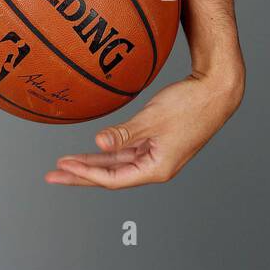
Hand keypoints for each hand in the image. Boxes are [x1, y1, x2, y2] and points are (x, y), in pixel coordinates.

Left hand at [45, 68, 244, 188]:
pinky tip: (94, 150)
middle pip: (111, 175)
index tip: (62, 168)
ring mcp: (157, 155)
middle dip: (81, 175)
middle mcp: (156, 166)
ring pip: (117, 163)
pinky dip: (109, 151)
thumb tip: (98, 145)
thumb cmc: (190, 105)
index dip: (85, 174)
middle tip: (53, 175)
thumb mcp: (152, 119)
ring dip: (92, 162)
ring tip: (66, 162)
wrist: (217, 91)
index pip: (113, 178)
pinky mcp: (158, 142)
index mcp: (157, 168)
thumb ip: (124, 134)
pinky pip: (127, 151)